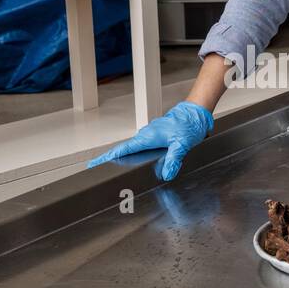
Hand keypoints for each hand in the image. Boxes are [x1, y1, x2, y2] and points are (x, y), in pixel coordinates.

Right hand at [86, 101, 213, 180]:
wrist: (194, 113)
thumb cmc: (188, 125)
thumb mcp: (182, 145)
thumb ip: (173, 160)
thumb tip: (166, 174)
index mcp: (147, 138)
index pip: (122, 150)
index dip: (106, 157)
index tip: (94, 164)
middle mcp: (145, 135)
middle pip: (123, 150)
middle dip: (110, 159)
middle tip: (98, 169)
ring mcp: (148, 135)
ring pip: (132, 148)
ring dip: (123, 157)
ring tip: (113, 168)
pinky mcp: (153, 136)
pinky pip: (140, 146)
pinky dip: (135, 153)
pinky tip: (136, 160)